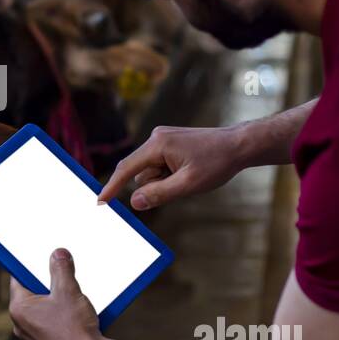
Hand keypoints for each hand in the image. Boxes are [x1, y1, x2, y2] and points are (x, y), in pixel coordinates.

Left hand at [9, 249, 102, 339]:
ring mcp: (34, 336)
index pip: (18, 277)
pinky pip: (52, 321)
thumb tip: (58, 254)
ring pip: (44, 307)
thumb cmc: (74, 328)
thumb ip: (61, 268)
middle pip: (33, 292)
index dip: (30, 265)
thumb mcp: (68, 290)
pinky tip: (79, 309)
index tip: (40, 256)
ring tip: (74, 292)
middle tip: (63, 272)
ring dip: (58, 297)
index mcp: (19, 308)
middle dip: (49, 281)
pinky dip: (63, 312)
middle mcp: (21, 324)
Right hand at [96, 124, 249, 210]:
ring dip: (164, 180)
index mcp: (157, 145)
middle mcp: (155, 138)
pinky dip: (169, 174)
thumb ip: (159, 194)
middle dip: (155, 184)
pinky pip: (159, 165)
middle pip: (140, 172)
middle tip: (183, 184)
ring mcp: (162, 138)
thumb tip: (133, 202)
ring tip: (190, 175)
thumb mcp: (188, 184)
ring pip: (150, 171)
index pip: (126, 168)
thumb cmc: (216, 163)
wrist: (238, 145)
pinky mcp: (169, 142)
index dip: (112, 187)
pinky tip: (189, 170)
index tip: (100, 201)